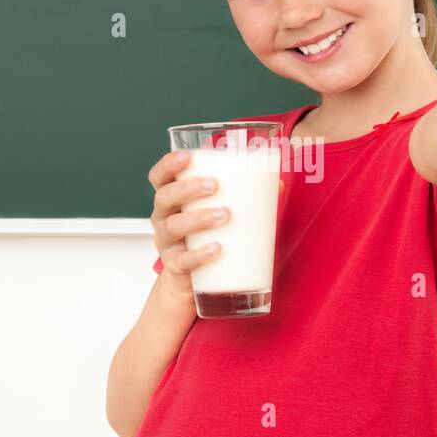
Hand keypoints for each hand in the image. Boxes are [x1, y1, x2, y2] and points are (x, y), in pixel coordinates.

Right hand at [148, 150, 284, 300]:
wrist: (197, 279)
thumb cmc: (208, 235)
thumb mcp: (219, 211)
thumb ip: (245, 196)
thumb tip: (277, 184)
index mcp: (171, 199)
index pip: (159, 177)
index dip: (168, 165)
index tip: (187, 157)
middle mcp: (163, 218)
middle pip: (164, 197)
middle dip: (187, 188)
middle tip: (213, 185)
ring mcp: (166, 243)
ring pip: (173, 226)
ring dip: (199, 218)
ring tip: (225, 214)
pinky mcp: (175, 265)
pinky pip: (183, 260)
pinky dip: (200, 254)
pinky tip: (217, 248)